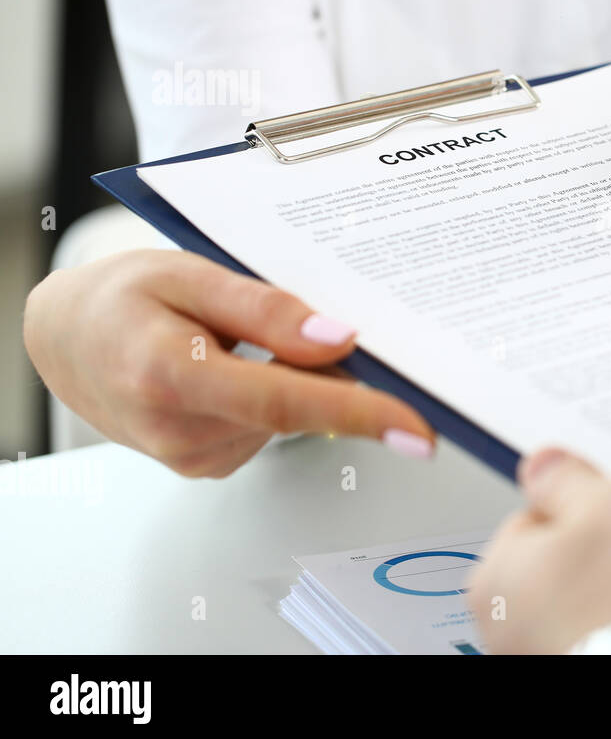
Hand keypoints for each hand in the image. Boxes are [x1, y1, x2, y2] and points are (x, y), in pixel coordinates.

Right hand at [23, 249, 434, 475]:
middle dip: (333, 374)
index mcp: (172, 377)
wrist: (67, 338)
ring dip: (294, 379)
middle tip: (329, 327)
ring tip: (234, 338)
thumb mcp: (188, 275)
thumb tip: (339, 338)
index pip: (286, 402)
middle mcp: (181, 431)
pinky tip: (239, 366)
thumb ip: (265, 308)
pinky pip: (270, 427)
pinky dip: (274, 395)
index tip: (416, 429)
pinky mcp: (208, 463)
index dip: (359, 414)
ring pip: (289, 418)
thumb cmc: (121, 299)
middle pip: (298, 410)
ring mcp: (193, 456)